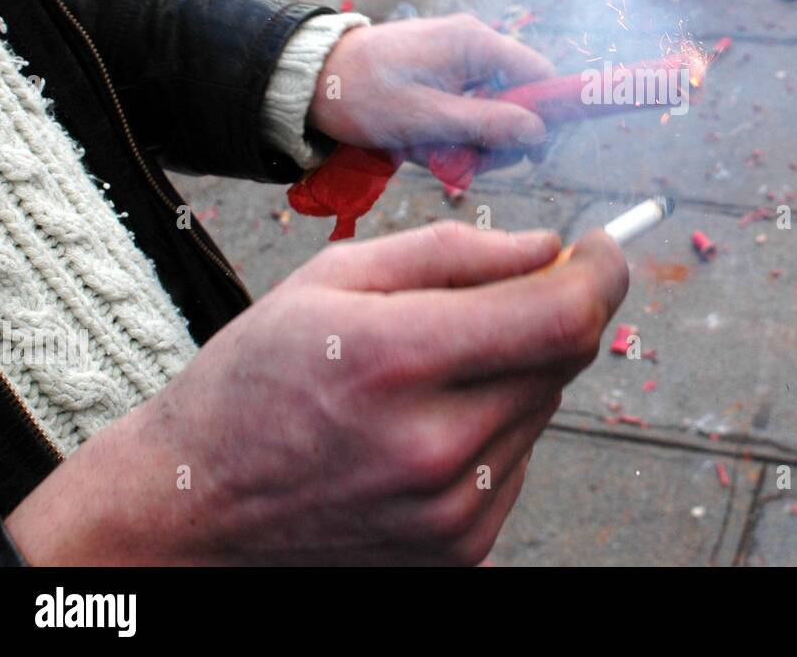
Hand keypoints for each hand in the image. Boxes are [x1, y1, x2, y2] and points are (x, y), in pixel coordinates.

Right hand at [5, 222, 628, 564]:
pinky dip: (496, 426)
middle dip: (553, 310)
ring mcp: (450, 511)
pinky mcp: (459, 549)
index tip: (601, 246)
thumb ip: (451, 253)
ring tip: (435, 370)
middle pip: (565, 359)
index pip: (562, 316)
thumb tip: (546, 247)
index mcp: (397, 359)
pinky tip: (428, 423)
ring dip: (519, 371)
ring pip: (544, 407)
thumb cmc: (256, 379)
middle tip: (507, 293)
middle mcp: (433, 446)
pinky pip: (519, 460)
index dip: (601, 271)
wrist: (195, 508)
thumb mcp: (333, 278)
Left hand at [308, 14, 555, 168]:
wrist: (308, 80)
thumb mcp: (425, 118)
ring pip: (494, 109)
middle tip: (468, 166)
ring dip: (474, 141)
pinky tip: (429, 146)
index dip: (547, 116)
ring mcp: (457, 58)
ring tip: (437, 157)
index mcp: (475, 43)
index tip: (531, 156)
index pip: (541, 75)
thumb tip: (538, 133)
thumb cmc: (362, 94)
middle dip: (500, 139)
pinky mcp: (443, 74)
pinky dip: (455, 133)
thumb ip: (486, 124)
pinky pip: (469, 108)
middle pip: (520, 97)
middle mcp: (473, 44)